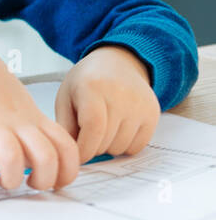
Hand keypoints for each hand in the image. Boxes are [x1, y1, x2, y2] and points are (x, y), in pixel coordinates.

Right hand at [0, 28, 78, 190]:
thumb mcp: (22, 107)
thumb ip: (34, 132)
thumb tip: (40, 164)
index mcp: (34, 119)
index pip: (68, 149)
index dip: (67, 173)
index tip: (54, 182)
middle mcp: (16, 122)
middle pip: (47, 157)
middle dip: (42, 182)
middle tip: (27, 184)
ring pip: (12, 158)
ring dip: (11, 179)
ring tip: (3, 180)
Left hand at [55, 45, 159, 161]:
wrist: (118, 63)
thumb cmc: (86, 82)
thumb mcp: (65, 98)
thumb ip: (64, 126)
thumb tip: (70, 155)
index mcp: (92, 87)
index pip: (93, 128)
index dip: (83, 149)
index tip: (77, 156)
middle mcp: (121, 95)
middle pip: (105, 142)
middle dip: (91, 146)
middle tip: (86, 132)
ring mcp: (140, 105)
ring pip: (120, 148)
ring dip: (108, 146)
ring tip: (103, 127)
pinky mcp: (154, 114)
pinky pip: (137, 147)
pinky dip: (124, 145)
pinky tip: (118, 128)